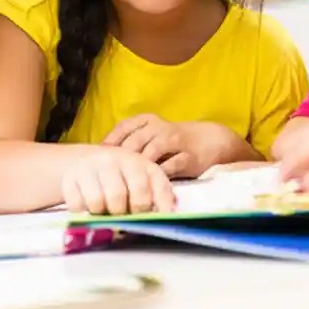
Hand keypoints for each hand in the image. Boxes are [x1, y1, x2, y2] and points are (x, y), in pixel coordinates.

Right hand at [61, 147, 175, 214]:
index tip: (144, 219)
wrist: (94, 161)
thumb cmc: (128, 177)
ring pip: (96, 202)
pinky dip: (84, 213)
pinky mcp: (70, 178)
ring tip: (108, 211)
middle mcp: (112, 160)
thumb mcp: (148, 180)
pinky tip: (91, 208)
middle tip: (124, 217)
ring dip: (103, 214)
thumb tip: (169, 215)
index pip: (142, 190)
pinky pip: (76, 205)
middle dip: (122, 215)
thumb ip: (161, 197)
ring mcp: (89, 168)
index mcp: (137, 162)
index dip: (143, 210)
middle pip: (117, 198)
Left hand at [104, 114, 247, 178]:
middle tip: (109, 176)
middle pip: (134, 141)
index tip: (98, 159)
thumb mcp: (152, 134)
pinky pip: (170, 166)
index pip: (124, 128)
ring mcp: (175, 141)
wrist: (210, 140)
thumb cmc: (173, 141)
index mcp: (147, 120)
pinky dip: (158, 176)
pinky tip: (148, 187)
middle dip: (121, 160)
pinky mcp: (188, 156)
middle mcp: (160, 128)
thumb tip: (103, 159)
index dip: (110, 143)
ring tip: (126, 184)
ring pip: (151, 152)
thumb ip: (131, 143)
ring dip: (138, 169)